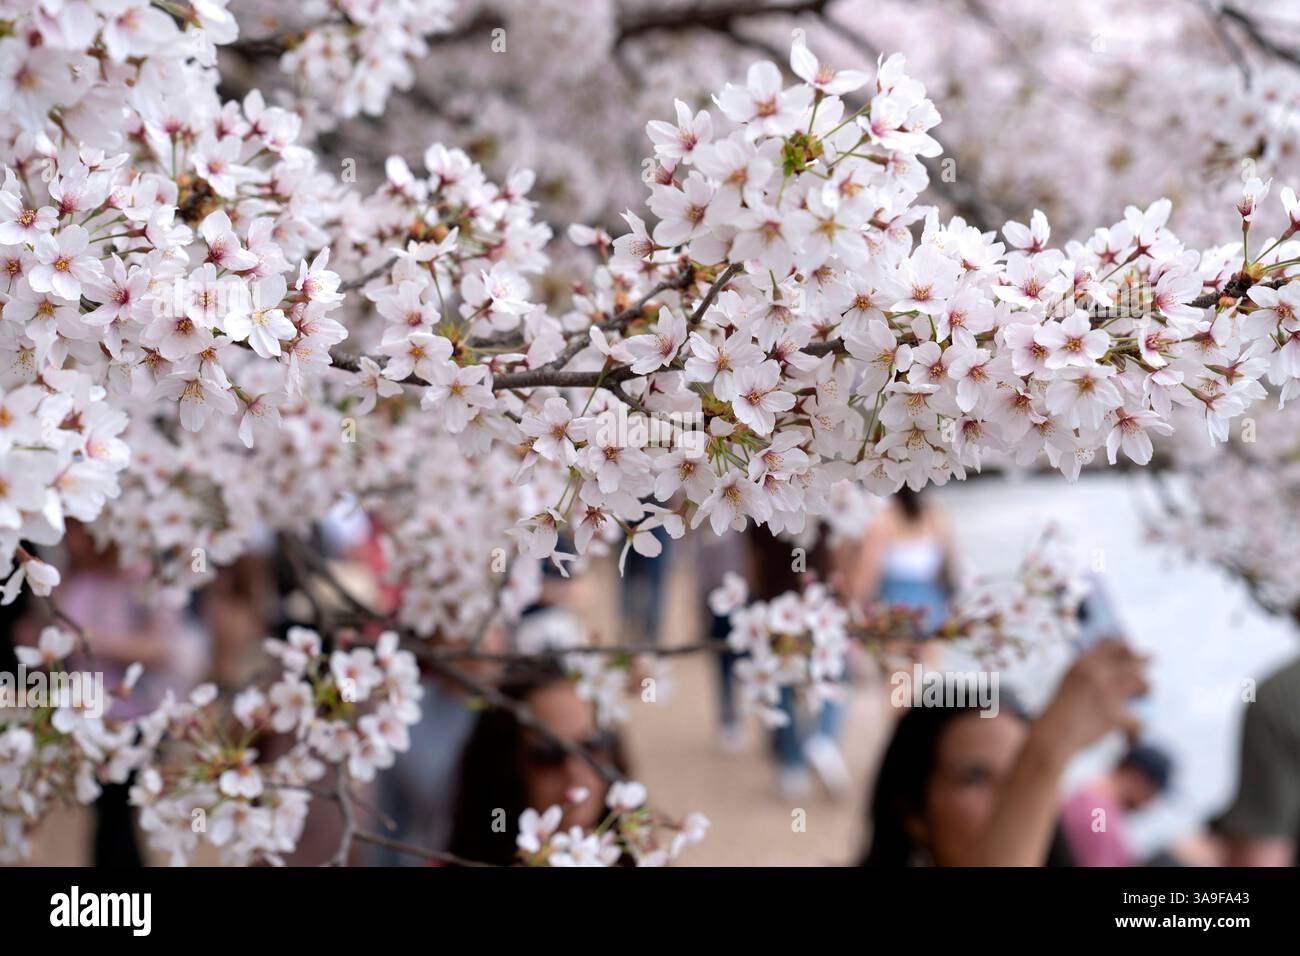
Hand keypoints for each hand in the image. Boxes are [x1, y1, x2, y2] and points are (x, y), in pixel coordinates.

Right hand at [1034, 639, 1149, 758]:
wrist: (1051, 737)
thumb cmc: (1058, 713)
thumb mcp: (1068, 684)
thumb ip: (1088, 673)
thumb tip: (1116, 669)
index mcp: (1082, 663)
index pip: (1110, 645)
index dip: (1124, 645)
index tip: (1130, 647)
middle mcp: (1095, 673)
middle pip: (1131, 660)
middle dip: (1143, 660)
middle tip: (1151, 658)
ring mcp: (1106, 693)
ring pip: (1140, 682)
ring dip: (1147, 688)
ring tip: (1146, 692)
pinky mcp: (1114, 715)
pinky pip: (1137, 720)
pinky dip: (1136, 731)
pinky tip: (1131, 738)